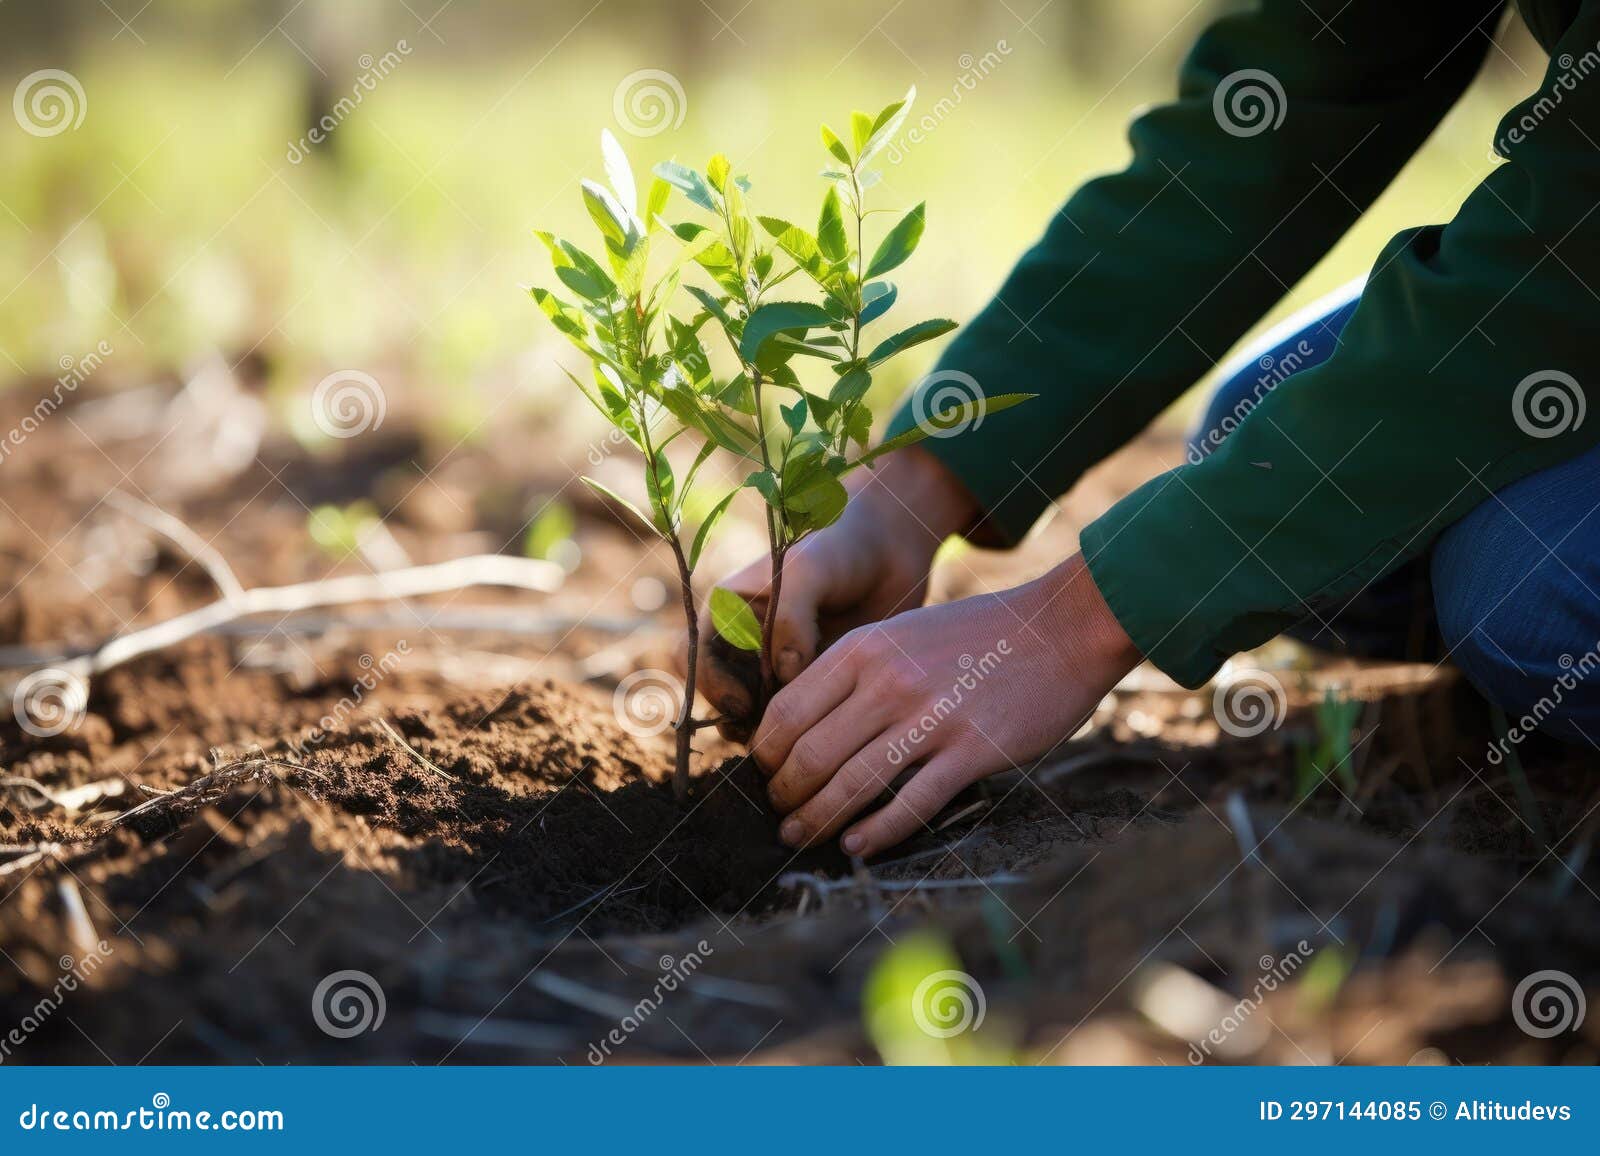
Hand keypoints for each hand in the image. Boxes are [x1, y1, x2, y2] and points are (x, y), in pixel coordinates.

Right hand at [690, 448, 978, 739]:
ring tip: (798, 737)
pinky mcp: (807, 684)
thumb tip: (784, 673)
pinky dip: (799, 731)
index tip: (745, 703)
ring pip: (752, 715)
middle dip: (738, 720)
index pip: (692, 658)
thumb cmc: (840, 548)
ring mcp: (774, 666)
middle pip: (718, 697)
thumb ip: (789, 618)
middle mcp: (742, 643)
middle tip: (771, 734)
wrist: (889, 551)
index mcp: (726, 610)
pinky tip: (822, 732)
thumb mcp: (807, 570)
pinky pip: (791, 718)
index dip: (710, 686)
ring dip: (767, 731)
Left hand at [751, 552, 1140, 857]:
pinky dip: (876, 832)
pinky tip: (857, 845)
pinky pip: (911, 804)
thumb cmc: (981, 634)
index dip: (766, 754)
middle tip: (781, 816)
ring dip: (816, 820)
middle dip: (785, 795)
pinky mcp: (971, 750)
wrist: (1062, 628)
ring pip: (850, 784)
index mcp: (864, 649)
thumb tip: (812, 722)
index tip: (767, 775)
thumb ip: (859, 670)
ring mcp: (930, 717)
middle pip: (810, 754)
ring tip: (801, 837)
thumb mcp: (904, 632)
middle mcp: (888, 681)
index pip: (787, 711)